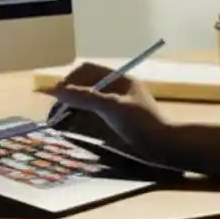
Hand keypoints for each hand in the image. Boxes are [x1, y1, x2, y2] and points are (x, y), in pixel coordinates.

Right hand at [37, 62, 171, 158]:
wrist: (165, 148)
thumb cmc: (142, 123)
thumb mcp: (112, 107)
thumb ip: (84, 97)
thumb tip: (54, 90)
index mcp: (119, 79)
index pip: (87, 71)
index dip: (70, 80)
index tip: (57, 96)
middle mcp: (116, 90)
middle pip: (84, 86)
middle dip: (68, 96)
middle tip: (54, 113)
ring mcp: (116, 106)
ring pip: (86, 102)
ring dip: (71, 109)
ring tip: (58, 121)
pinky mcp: (116, 122)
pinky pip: (91, 116)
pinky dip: (79, 119)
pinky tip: (71, 127)